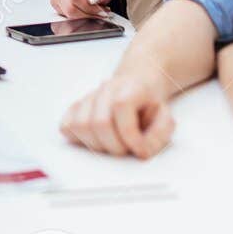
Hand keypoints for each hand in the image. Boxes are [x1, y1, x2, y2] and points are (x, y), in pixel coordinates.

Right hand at [51, 0, 114, 17]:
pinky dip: (75, 17)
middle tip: (97, 13)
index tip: (99, 10)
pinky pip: (63, 15)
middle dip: (85, 14)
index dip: (88, 7)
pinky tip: (82, 11)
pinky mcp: (54, 2)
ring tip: (91, 12)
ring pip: (66, 13)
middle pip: (69, 7)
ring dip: (81, 17)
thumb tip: (92, 0)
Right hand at [60, 69, 176, 157]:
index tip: (140, 150)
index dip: (131, 135)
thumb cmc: (149, 103)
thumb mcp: (165, 117)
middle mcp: (106, 90)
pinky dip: (79, 137)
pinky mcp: (76, 108)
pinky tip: (95, 139)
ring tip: (112, 144)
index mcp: (130, 87)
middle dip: (115, 146)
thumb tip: (142, 151)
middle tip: (127, 149)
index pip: (121, 107)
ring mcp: (88, 98)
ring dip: (98, 144)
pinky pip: (67, 126)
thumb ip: (160, 134)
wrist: (139, 82)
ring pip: (80, 125)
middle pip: (99, 122)